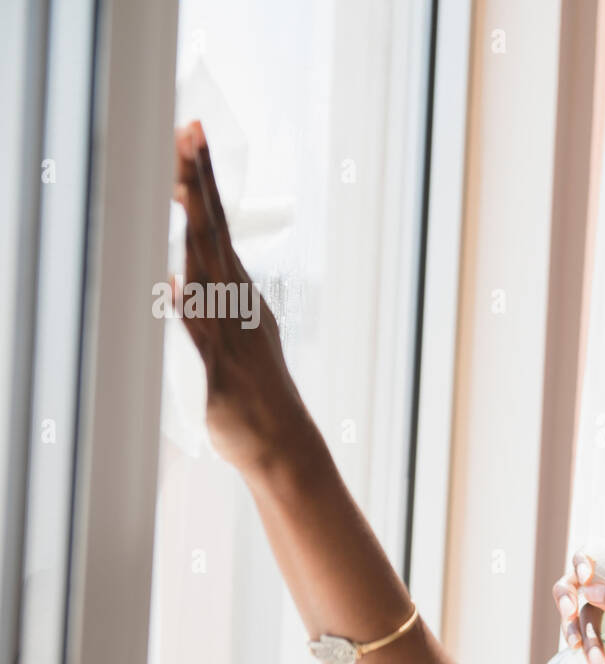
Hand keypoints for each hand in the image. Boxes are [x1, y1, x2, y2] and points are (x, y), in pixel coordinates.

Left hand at [171, 119, 311, 476]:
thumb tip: (178, 272)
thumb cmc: (256, 393)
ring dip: (192, 230)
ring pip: (205, 273)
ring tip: (177, 186)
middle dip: (198, 182)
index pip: (215, 223)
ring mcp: (228, 334)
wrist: (282, 443)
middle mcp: (234, 304)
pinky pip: (198, 337)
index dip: (203, 179)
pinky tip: (173, 282)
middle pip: (211, 233)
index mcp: (237, 293)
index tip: (192, 132)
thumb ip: (211, 301)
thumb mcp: (238, 334)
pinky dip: (186, 310)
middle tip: (189, 131)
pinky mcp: (218, 372)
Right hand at [551, 542, 604, 663]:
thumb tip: (591, 588)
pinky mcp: (591, 629)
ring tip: (585, 652)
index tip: (585, 579)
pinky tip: (591, 659)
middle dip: (569, 591)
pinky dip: (575, 638)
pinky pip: (571, 624)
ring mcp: (603, 608)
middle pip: (579, 572)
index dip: (588, 560)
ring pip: (571, 601)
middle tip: (569, 612)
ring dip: (575, 626)